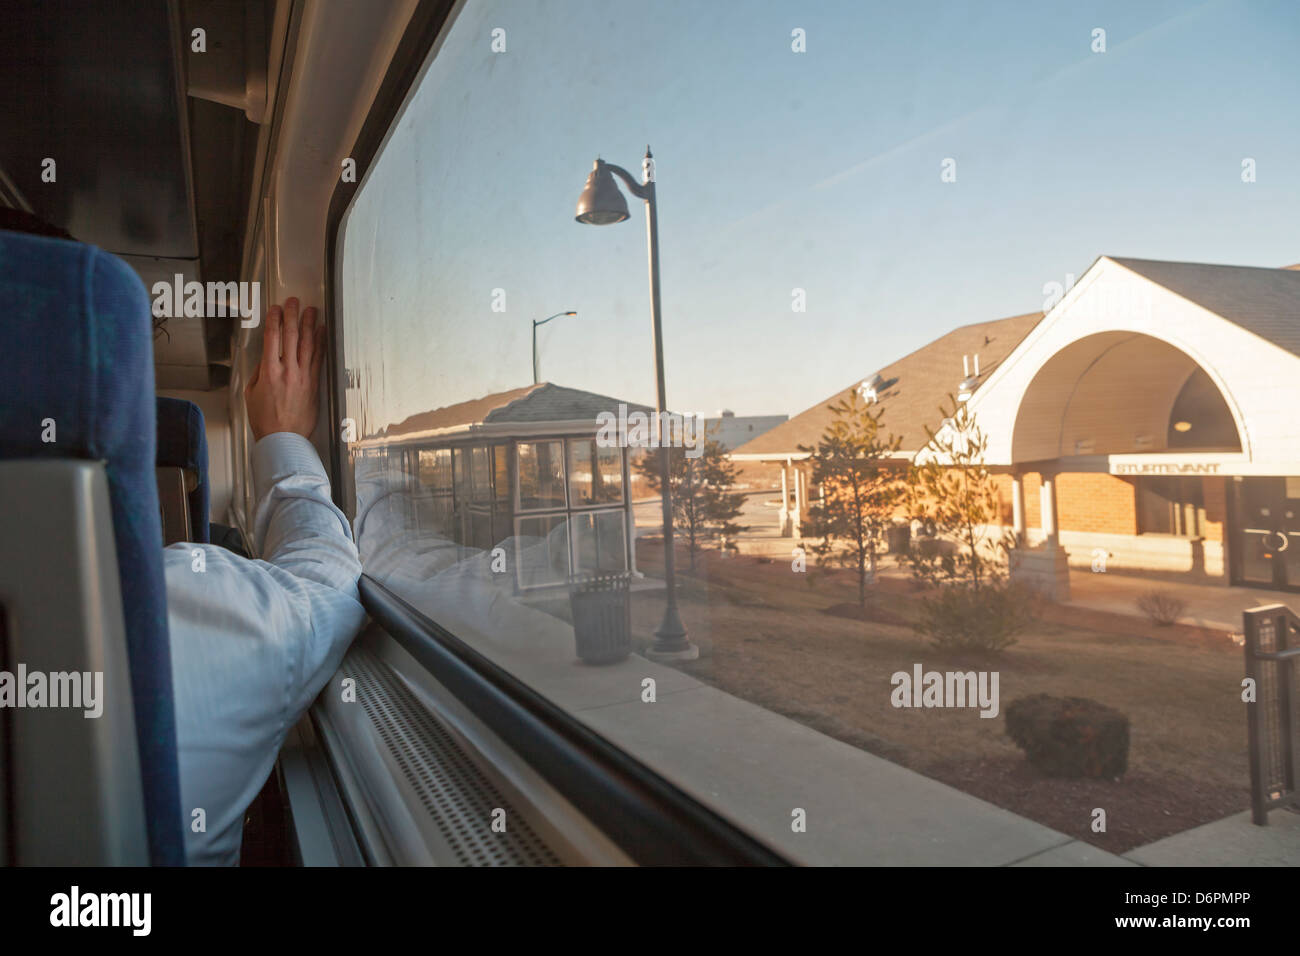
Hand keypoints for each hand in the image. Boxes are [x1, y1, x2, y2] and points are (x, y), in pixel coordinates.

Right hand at [245, 298, 324, 441]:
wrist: (283, 438)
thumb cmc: (265, 419)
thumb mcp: (251, 393)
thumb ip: (258, 373)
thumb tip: (265, 359)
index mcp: (268, 372)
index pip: (271, 338)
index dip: (274, 320)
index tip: (275, 308)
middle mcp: (287, 371)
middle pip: (291, 336)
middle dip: (292, 315)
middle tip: (294, 302)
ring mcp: (303, 376)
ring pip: (308, 344)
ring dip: (309, 324)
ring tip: (311, 310)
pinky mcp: (314, 383)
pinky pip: (318, 358)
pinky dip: (321, 343)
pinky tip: (322, 332)